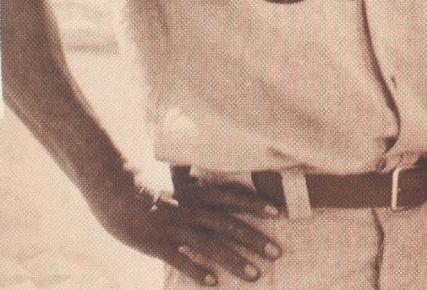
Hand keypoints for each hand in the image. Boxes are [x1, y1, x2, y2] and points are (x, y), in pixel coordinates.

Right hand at [88, 177, 280, 285]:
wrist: (111, 187)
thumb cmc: (144, 185)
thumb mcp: (175, 182)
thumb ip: (195, 189)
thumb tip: (212, 192)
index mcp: (196, 193)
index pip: (232, 197)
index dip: (256, 204)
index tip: (279, 212)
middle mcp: (190, 208)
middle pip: (229, 225)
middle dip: (255, 240)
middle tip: (278, 253)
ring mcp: (173, 226)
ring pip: (210, 245)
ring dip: (235, 261)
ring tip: (255, 275)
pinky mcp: (155, 242)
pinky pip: (180, 259)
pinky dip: (197, 270)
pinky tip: (213, 283)